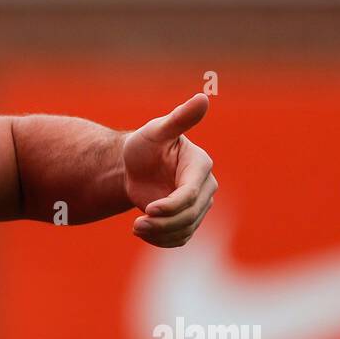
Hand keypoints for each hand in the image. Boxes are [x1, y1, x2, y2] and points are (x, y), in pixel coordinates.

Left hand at [123, 92, 216, 247]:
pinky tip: (144, 233)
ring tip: (136, 228)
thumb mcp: (157, 130)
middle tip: (136, 224)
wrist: (134, 167)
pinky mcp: (189, 220)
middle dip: (163, 223)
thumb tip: (204, 97)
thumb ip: (179, 118)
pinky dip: (162, 241)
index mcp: (200, 165)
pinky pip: (180, 238)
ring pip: (186, 229)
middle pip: (190, 215)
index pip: (191, 194)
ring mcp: (199, 205)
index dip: (171, 205)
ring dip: (160, 234)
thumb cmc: (145, 144)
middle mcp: (205, 187)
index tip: (148, 209)